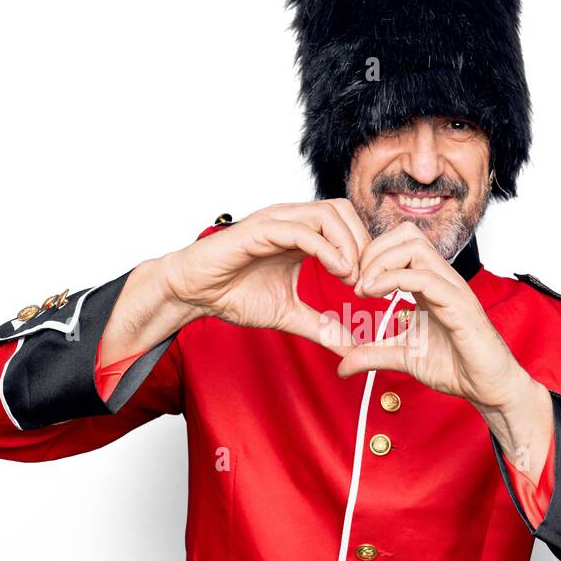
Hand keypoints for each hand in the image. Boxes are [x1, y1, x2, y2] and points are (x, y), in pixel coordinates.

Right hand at [102, 200, 369, 363]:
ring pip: (327, 213)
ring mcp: (276, 222)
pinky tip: (335, 271)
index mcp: (300, 235)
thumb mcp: (288, 314)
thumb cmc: (233, 294)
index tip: (368, 284)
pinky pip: (303, 231)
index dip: (363, 250)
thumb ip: (321, 327)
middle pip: (343, 210)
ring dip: (347, 244)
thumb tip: (351, 349)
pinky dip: (326, 249)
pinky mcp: (260, 229)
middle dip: (361, 242)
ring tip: (349, 277)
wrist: (193, 292)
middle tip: (362, 279)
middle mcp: (291, 221)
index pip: (346, 224)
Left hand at [337, 222, 553, 475]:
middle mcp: (441, 278)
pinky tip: (374, 294)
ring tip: (364, 288)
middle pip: (406, 234)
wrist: (487, 386)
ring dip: (381, 261)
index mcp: (429, 283)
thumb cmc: (454, 365)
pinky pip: (425, 277)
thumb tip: (341, 366)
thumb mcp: (402, 357)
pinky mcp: (459, 304)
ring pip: (415, 246)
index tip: (353, 282)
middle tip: (355, 281)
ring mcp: (451, 288)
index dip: (371, 255)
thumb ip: (372, 355)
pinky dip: (394, 279)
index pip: (399, 243)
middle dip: (373, 250)